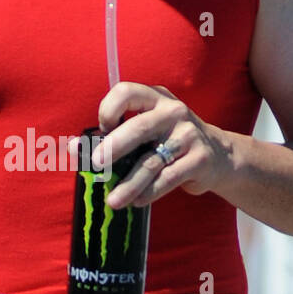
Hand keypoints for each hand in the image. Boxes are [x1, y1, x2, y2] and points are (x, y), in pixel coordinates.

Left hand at [93, 82, 234, 208]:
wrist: (219, 156)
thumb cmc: (169, 141)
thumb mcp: (147, 130)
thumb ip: (114, 136)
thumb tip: (73, 148)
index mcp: (155, 98)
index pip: (126, 92)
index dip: (108, 109)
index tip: (102, 129)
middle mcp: (173, 111)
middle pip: (138, 127)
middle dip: (114, 147)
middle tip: (96, 164)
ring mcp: (189, 135)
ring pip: (151, 162)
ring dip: (128, 184)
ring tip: (113, 201)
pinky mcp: (200, 159)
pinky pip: (168, 179)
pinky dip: (149, 193)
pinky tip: (136, 201)